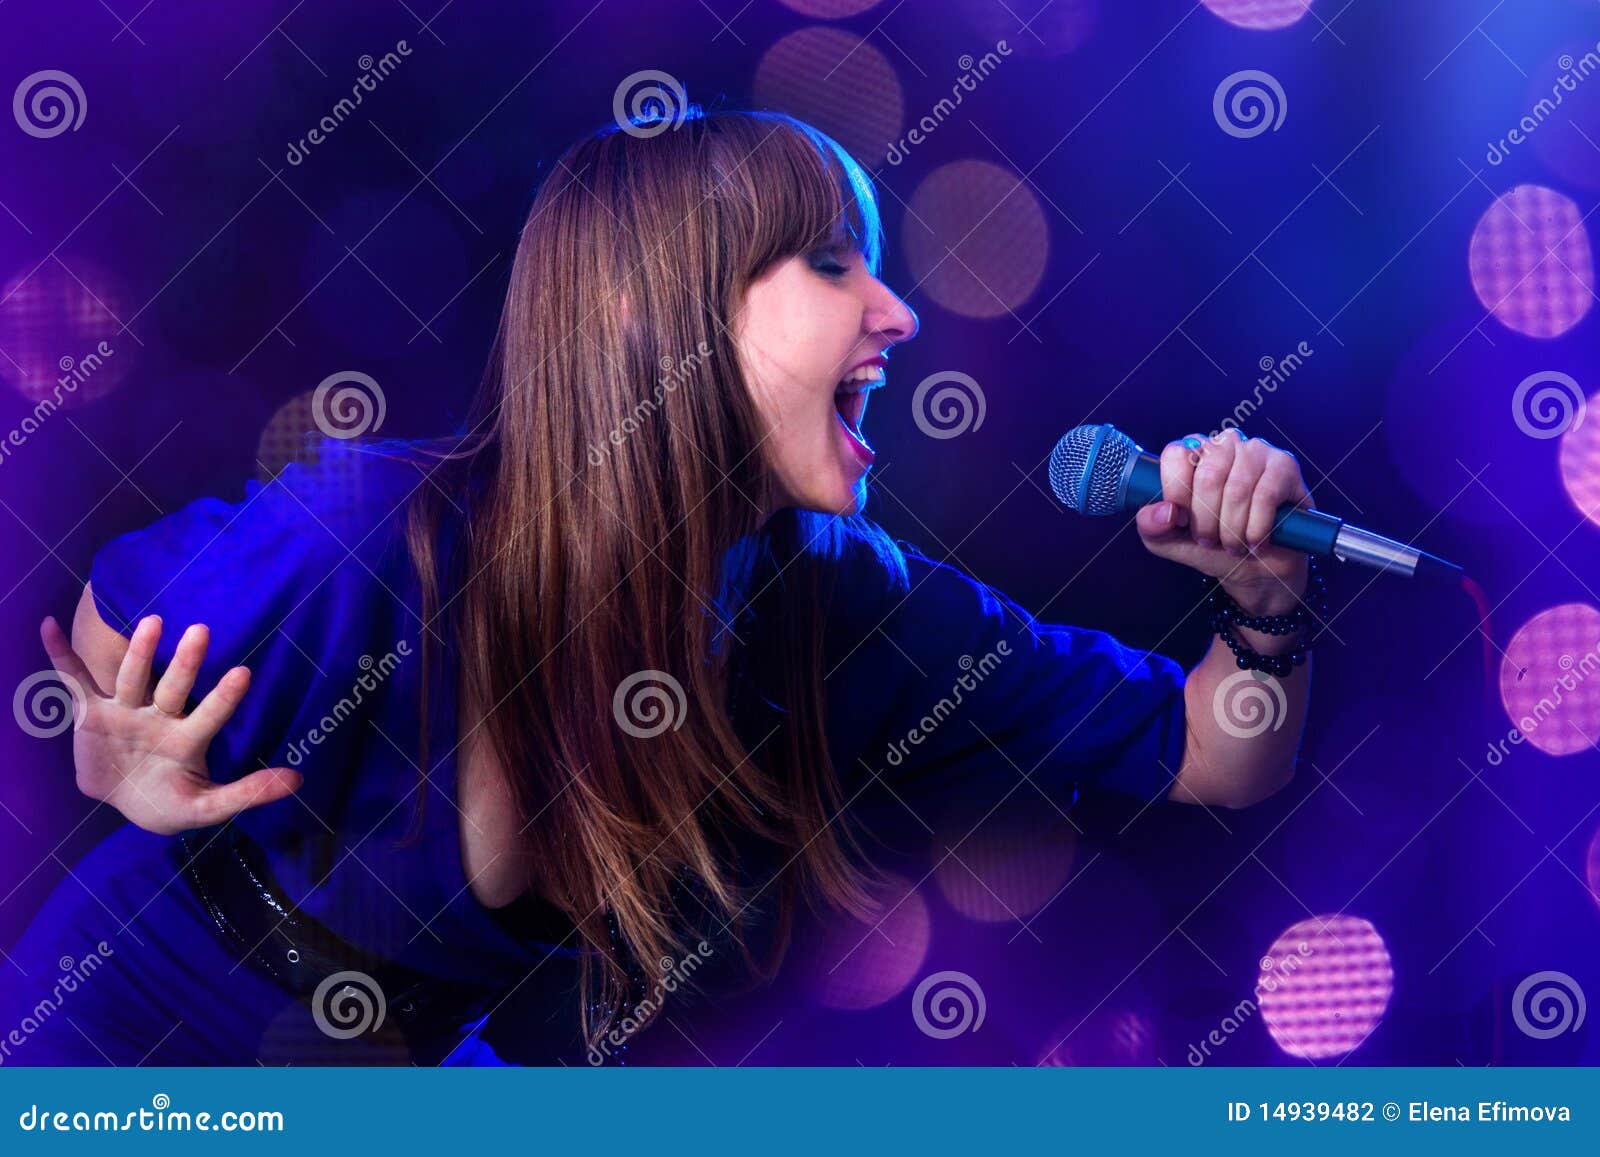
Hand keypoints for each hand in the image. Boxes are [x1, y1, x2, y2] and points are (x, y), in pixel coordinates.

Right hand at [38, 613, 301, 834]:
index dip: (224, 697)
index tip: (243, 672)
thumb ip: (247, 794)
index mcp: (188, 740)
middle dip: (186, 662)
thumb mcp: (207, 807)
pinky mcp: (92, 714)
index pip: (210, 715)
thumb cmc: (170, 803)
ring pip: (132, 678)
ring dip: (140, 653)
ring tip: (153, 623)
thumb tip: (298, 781)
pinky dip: (60, 657)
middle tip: (201, 630)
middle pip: (173, 687)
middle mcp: (159, 718)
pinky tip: (48, 627)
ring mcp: (126, 713)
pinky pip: (73, 682)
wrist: (123, 803)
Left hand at [1135, 428, 1312, 615]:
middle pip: (1208, 476)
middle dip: (1206, 521)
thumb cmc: (1214, 544)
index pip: (1176, 455)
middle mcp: (1224, 444)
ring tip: (1233, 546)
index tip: (1183, 522)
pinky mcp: (1284, 466)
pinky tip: (1255, 542)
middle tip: (1210, 540)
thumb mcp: (1172, 541)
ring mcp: (1257, 450)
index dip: (1177, 494)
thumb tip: (1163, 512)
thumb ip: (1152, 527)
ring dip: (1232, 530)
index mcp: (1192, 452)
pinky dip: (1256, 529)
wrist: (1258, 566)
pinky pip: (1265, 496)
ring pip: (1237, 489)